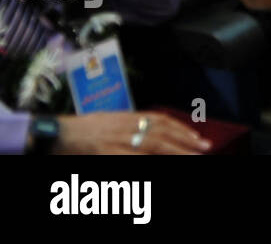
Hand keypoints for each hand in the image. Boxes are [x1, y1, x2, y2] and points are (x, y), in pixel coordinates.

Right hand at [54, 112, 210, 154]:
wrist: (56, 134)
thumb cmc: (82, 130)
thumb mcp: (111, 122)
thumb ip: (131, 126)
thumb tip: (154, 131)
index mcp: (127, 118)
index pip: (161, 121)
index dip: (181, 128)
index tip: (197, 136)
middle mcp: (126, 126)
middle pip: (162, 132)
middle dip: (186, 140)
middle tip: (205, 147)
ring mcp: (117, 140)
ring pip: (153, 145)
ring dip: (175, 151)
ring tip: (193, 156)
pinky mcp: (108, 153)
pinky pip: (134, 157)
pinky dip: (149, 159)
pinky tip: (162, 161)